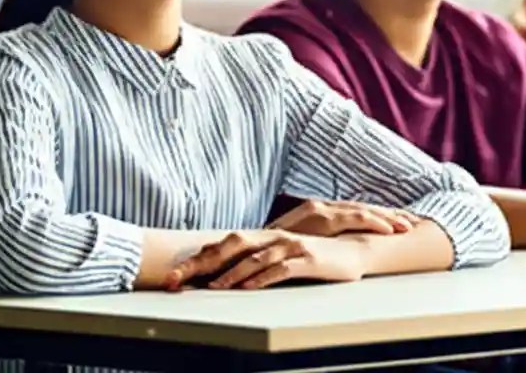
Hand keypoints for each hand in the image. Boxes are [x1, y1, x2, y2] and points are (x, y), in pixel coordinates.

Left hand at [165, 231, 366, 291]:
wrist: (354, 250)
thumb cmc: (311, 256)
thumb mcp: (278, 257)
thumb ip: (251, 261)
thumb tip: (220, 272)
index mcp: (260, 238)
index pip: (220, 247)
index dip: (195, 261)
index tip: (171, 277)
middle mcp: (271, 238)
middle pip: (229, 247)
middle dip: (202, 263)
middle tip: (178, 278)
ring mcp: (290, 247)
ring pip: (254, 259)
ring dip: (231, 273)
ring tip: (212, 287)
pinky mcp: (307, 259)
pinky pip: (280, 269)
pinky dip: (262, 278)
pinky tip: (249, 287)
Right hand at [266, 199, 420, 235]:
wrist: (252, 244)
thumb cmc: (277, 249)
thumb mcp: (304, 246)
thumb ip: (322, 246)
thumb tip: (339, 255)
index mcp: (325, 214)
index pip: (361, 214)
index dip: (384, 219)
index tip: (406, 225)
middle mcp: (326, 207)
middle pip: (367, 209)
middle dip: (394, 216)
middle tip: (417, 224)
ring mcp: (324, 210)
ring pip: (365, 210)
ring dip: (389, 218)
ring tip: (409, 226)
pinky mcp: (321, 217)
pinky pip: (354, 217)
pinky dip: (374, 221)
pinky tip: (389, 228)